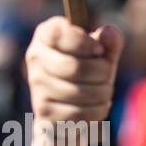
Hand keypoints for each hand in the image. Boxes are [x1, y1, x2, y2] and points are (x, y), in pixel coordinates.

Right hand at [25, 18, 122, 135]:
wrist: (68, 113)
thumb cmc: (88, 76)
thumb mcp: (101, 57)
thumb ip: (108, 44)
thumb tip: (110, 32)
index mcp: (46, 36)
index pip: (60, 34)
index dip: (85, 43)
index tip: (99, 50)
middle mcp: (35, 59)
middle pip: (75, 67)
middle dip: (102, 73)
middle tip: (106, 76)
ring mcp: (37, 86)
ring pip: (80, 92)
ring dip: (102, 94)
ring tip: (103, 93)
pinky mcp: (44, 112)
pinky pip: (79, 113)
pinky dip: (97, 111)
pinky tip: (97, 107)